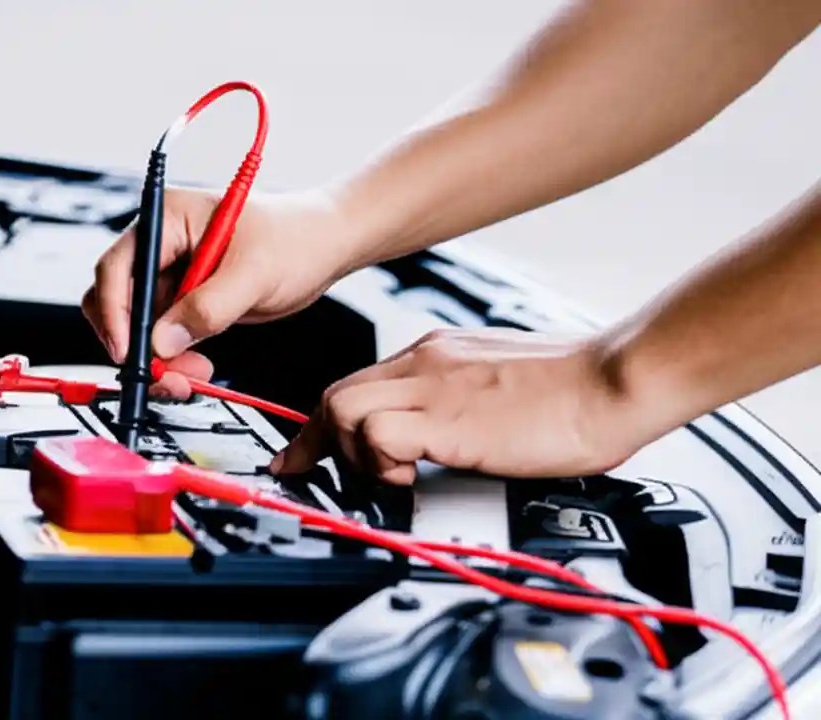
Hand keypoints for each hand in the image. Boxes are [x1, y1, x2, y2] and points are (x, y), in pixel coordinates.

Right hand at [82, 187, 360, 393]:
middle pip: (117, 297)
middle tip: (160, 371)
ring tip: (191, 371)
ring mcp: (172, 274)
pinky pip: (163, 334)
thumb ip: (208, 307)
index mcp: (169, 218)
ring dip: (157, 355)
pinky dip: (173, 356)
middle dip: (134, 339)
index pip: (119, 265)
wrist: (323, 246)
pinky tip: (197, 365)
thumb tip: (164, 340)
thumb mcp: (254, 273)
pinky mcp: (185, 299)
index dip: (114, 309)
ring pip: (140, 324)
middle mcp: (163, 245)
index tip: (127, 348)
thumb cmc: (295, 237)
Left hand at [269, 328, 653, 483]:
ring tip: (393, 476)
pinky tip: (413, 478)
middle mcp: (425, 362)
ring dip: (353, 452)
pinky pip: (377, 435)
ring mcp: (433, 387)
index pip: (357, 385)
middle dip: (320, 443)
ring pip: (341, 408)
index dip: (321, 427)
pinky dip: (380, 464)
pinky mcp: (448, 418)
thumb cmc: (574, 387)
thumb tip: (446, 434)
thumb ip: (461, 400)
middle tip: (324, 477)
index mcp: (437, 354)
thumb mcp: (499, 384)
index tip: (302, 455)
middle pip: (334, 394)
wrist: (613, 380)